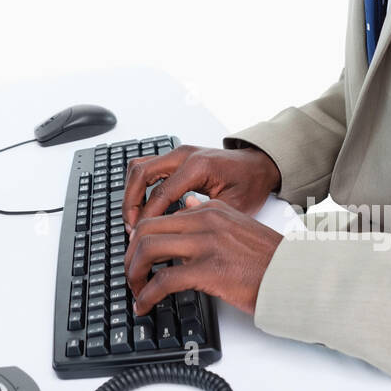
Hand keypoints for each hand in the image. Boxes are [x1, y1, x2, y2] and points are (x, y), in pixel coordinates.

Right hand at [121, 143, 280, 232]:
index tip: (141, 237)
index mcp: (198, 166)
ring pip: (138, 167)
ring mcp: (178, 153)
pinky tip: (142, 205)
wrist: (259, 165)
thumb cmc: (251, 184)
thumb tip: (171, 230)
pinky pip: (146, 166)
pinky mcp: (176, 157)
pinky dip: (138, 185)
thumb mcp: (232, 206)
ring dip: (131, 192)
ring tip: (133, 218)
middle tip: (131, 227)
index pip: (160, 193)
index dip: (147, 217)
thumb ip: (201, 216)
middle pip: (141, 174)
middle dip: (131, 203)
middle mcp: (184, 155)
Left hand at [124, 196, 283, 315]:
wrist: (295, 275)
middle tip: (131, 275)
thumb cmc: (270, 259)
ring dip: (134, 273)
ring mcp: (206, 244)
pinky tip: (145, 306)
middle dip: (130, 254)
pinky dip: (147, 295)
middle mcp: (205, 220)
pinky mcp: (210, 270)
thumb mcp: (238, 225)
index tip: (138, 258)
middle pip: (146, 229)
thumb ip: (211, 214)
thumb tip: (188, 203)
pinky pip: (163, 280)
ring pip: (148, 249)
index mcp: (210, 209)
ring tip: (136, 291)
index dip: (140, 240)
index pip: (160, 216)